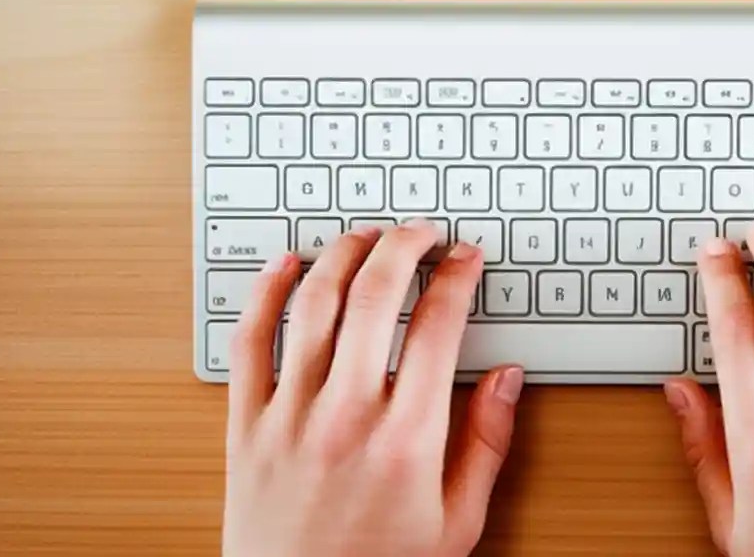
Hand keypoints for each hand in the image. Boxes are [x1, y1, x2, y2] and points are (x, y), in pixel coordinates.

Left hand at [222, 220, 521, 556]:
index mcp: (408, 438)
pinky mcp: (245, 426)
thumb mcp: (458, 520)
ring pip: (314, 305)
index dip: (458, 277)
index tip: (465, 260)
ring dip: (343, 255)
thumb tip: (508, 379)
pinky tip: (285, 266)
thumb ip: (488, 443)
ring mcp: (289, 416)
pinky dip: (265, 293)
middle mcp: (347, 416)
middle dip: (404, 246)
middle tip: (421, 233)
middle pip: (375, 295)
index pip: (439, 325)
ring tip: (366, 237)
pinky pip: (249, 342)